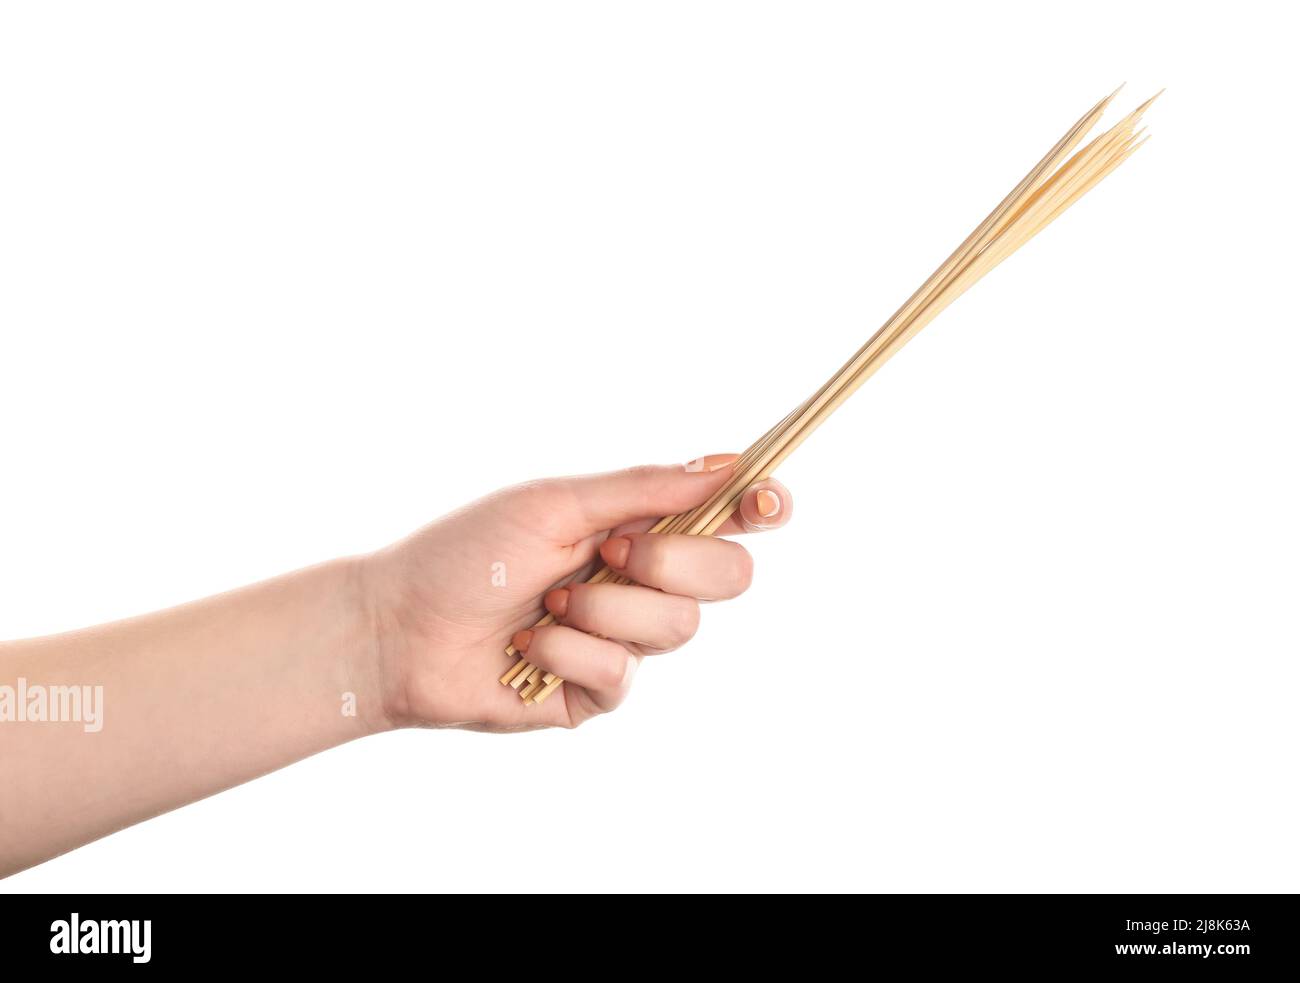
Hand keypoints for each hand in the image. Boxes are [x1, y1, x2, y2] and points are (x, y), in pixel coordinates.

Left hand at [360, 454, 792, 729]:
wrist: (400, 628)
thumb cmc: (466, 553)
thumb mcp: (555, 503)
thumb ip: (643, 489)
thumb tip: (724, 464)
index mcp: (636, 526)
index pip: (725, 517)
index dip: (760, 508)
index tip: (767, 502)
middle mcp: (642, 582)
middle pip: (728, 576)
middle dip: (674, 562)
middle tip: (608, 553)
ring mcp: (624, 639)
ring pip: (678, 628)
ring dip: (605, 609)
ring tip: (547, 603)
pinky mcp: (597, 693)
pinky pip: (622, 675)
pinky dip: (568, 653)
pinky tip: (527, 646)